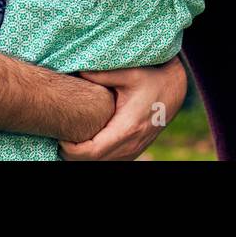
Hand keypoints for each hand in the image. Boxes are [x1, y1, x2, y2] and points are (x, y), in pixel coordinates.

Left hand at [57, 57, 187, 160]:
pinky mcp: (134, 151)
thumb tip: (76, 72)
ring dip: (84, 156)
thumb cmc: (152, 79)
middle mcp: (131, 145)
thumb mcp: (128, 73)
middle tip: (60, 135)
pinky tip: (86, 141)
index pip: (92, 152)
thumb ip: (101, 74)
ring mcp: (134, 151)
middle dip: (72, 154)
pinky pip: (110, 161)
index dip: (71, 150)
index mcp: (127, 128)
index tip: (60, 136)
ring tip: (70, 138)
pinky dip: (95, 156)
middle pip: (93, 162)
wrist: (175, 90)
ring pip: (102, 164)